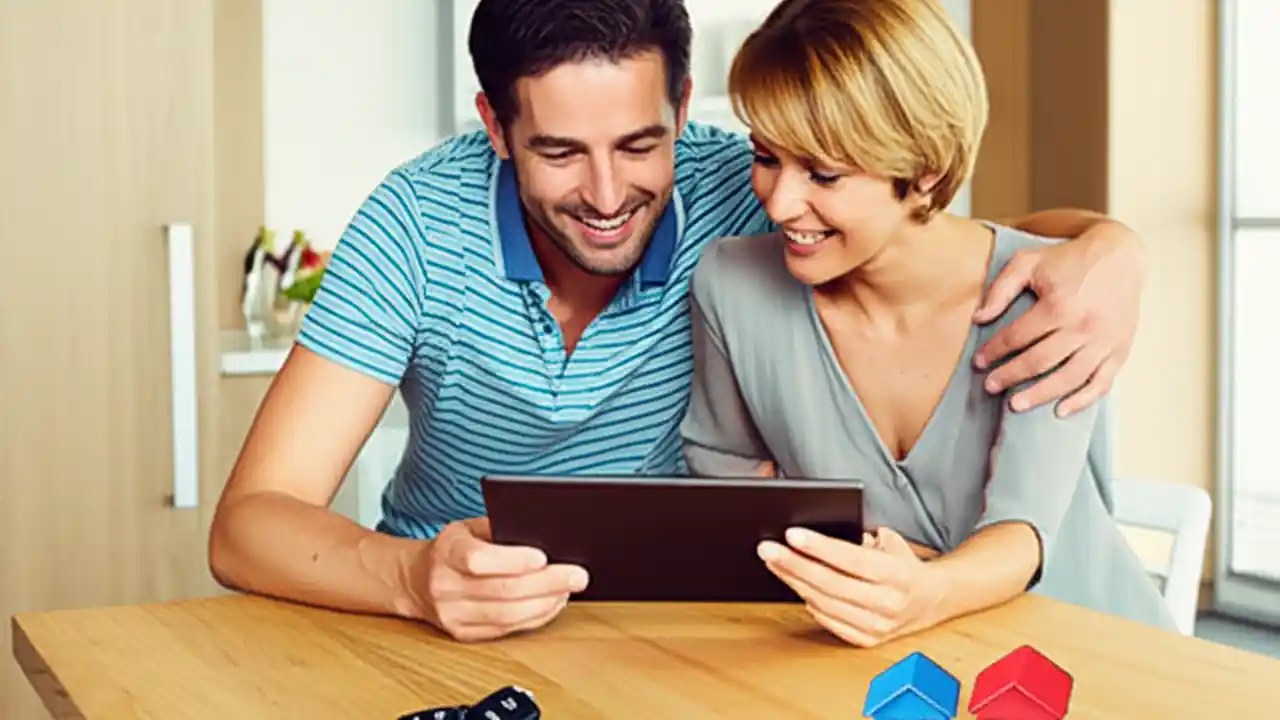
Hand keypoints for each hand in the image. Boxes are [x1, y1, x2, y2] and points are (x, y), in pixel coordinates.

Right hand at [407, 517, 588, 641]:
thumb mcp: (469, 527)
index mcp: (447, 552)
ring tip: (568, 589)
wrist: (417, 580)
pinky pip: (506, 630)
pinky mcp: (463, 634)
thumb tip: (547, 535)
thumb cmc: (453, 548)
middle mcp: (445, 586)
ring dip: (545, 603)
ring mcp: (453, 614)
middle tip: (577, 575)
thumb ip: (500, 529)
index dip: (513, 560)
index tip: (543, 556)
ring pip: (507, 615)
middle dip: (547, 583)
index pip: (478, 560)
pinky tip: (551, 604)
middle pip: (503, 591)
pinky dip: (535, 618)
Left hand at [759, 526, 946, 646]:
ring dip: (793, 581)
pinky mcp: (866, 640)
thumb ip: (860, 537)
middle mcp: (887, 604)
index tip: (792, 534)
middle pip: (830, 583)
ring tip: (774, 561)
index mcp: (897, 575)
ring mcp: (876, 627)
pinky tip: (794, 584)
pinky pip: (827, 621)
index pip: (850, 559)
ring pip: (823, 603)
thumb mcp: (891, 542)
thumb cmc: (903, 566)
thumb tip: (818, 531)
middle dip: (794, 564)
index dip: (819, 547)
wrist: (931, 601)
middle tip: (768, 548)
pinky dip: (808, 602)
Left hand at [972, 221, 1144, 416]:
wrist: (1121, 256)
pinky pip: (1102, 383)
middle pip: (1040, 361)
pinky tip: (1060, 411)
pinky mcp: (1120, 350)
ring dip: (1040, 395)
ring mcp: (1104, 341)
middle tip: (989, 387)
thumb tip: (979, 318)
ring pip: (1069, 378)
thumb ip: (1001, 289)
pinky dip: (1082, 401)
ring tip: (1015, 405)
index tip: (978, 362)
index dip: (994, 351)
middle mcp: (1083, 326)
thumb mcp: (1028, 262)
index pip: (1017, 337)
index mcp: (1058, 305)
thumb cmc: (1069, 260)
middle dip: (1010, 376)